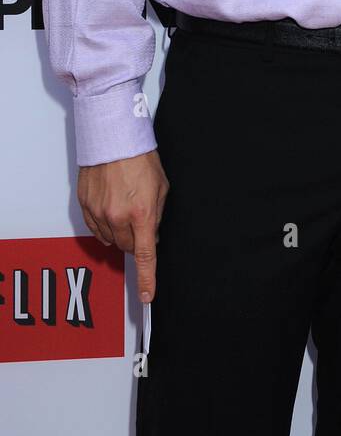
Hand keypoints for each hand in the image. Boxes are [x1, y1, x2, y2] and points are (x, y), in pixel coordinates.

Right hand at [78, 151, 169, 302]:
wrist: (113, 139)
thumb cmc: (140, 158)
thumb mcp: (161, 187)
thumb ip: (156, 216)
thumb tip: (151, 236)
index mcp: (142, 213)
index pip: (146, 255)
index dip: (147, 279)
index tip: (147, 296)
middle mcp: (118, 217)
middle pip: (128, 247)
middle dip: (137, 240)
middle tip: (140, 219)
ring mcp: (99, 213)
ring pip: (111, 240)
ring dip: (120, 232)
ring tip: (126, 207)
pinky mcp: (85, 206)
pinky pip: (96, 229)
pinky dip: (105, 226)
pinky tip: (111, 209)